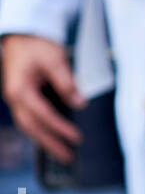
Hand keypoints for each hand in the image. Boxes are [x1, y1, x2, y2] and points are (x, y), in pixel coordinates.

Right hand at [1, 33, 82, 162]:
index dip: (60, 128)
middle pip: (32, 127)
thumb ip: (67, 82)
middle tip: (69, 157)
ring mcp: (16, 100)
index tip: (76, 137)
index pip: (43, 115)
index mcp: (21, 89)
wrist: (22, 36)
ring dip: (45, 141)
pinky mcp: (21, 99)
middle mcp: (14, 98)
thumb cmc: (37, 45)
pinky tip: (53, 139)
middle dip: (50, 143)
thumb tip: (80, 103)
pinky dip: (41, 131)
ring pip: (28, 126)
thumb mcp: (55, 59)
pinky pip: (29, 120)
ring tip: (63, 154)